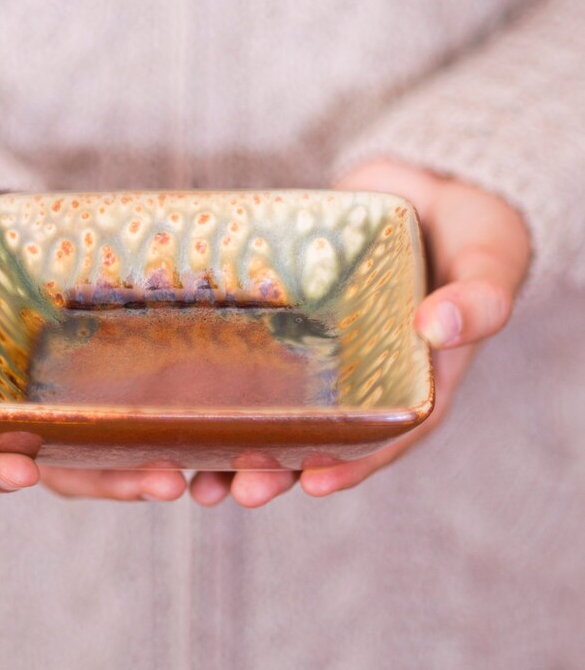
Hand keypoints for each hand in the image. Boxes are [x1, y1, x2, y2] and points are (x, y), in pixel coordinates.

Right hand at [0, 185, 185, 500]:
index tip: (24, 476)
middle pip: (44, 459)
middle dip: (99, 479)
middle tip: (159, 484)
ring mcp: (33, 385)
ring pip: (79, 440)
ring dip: (126, 461)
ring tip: (181, 471)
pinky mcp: (63, 361)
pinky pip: (96, 396)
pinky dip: (130, 416)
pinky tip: (176, 418)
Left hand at [189, 159, 530, 507]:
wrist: (431, 187)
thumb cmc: (473, 235)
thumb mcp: (489, 265)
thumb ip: (478, 298)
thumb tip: (437, 325)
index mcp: (412, 381)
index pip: (382, 436)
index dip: (349, 463)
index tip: (310, 483)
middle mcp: (361, 372)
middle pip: (316, 432)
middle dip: (274, 466)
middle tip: (231, 489)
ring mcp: (322, 342)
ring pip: (276, 400)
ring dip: (238, 436)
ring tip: (195, 467)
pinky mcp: (292, 308)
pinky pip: (256, 341)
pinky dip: (224, 367)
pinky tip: (185, 384)